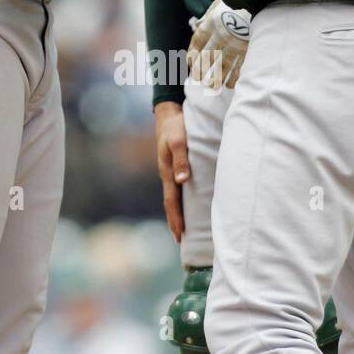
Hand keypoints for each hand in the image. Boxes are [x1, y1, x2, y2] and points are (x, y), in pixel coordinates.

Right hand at [154, 102, 189, 241]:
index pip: (171, 202)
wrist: (168, 112)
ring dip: (177, 212)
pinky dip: (180, 200)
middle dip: (175, 222)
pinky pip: (177, 187)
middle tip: (180, 241)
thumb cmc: (175, 126)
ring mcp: (170, 170)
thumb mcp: (178, 140)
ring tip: (183, 228)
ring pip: (173, 196)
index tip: (180, 237)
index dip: (175, 219)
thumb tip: (181, 181)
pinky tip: (186, 203)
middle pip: (170, 203)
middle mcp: (168, 174)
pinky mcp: (174, 165)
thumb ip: (181, 159)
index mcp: (167, 172)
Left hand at [187, 0, 250, 89]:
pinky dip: (234, 77)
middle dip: (201, 69)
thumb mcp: (220, 2)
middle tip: (198, 79)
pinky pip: (239, 66)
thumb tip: (196, 24)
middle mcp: (222, 34)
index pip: (197, 41)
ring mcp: (236, 43)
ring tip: (212, 86)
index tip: (190, 63)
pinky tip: (229, 85)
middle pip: (207, 56)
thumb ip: (208, 15)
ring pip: (223, 65)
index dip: (192, 53)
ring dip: (216, 77)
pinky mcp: (249, 48)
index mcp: (212, 22)